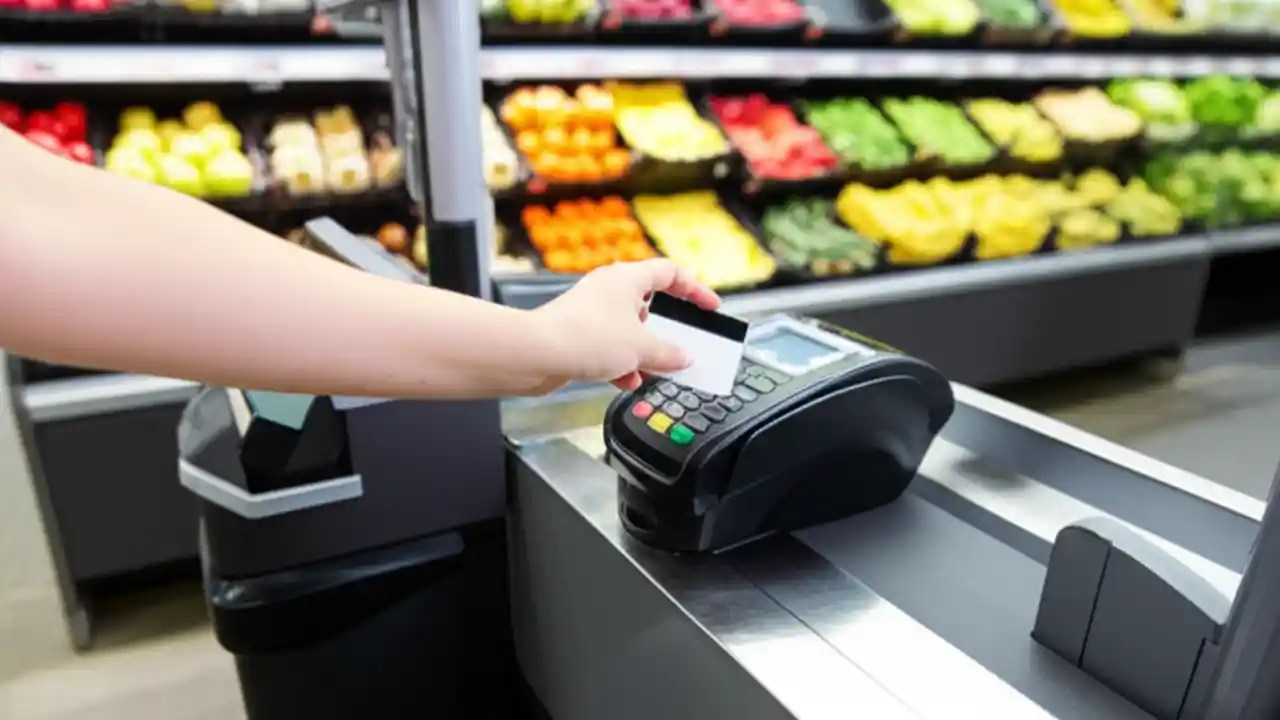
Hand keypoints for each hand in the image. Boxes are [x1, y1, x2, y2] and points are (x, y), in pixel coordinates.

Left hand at [535, 259, 720, 390]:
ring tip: (658, 369)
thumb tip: (684, 357)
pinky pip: (608, 347)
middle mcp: (607, 289)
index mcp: (627, 278)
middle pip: (648, 303)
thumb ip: (669, 353)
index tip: (710, 308)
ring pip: (628, 329)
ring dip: (644, 351)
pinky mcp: (576, 334)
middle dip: (666, 329)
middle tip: (684, 344)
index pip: (670, 273)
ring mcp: (590, 312)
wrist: (537, 354)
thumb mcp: (642, 348)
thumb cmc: (587, 337)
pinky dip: (621, 363)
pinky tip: (628, 381)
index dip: (694, 290)